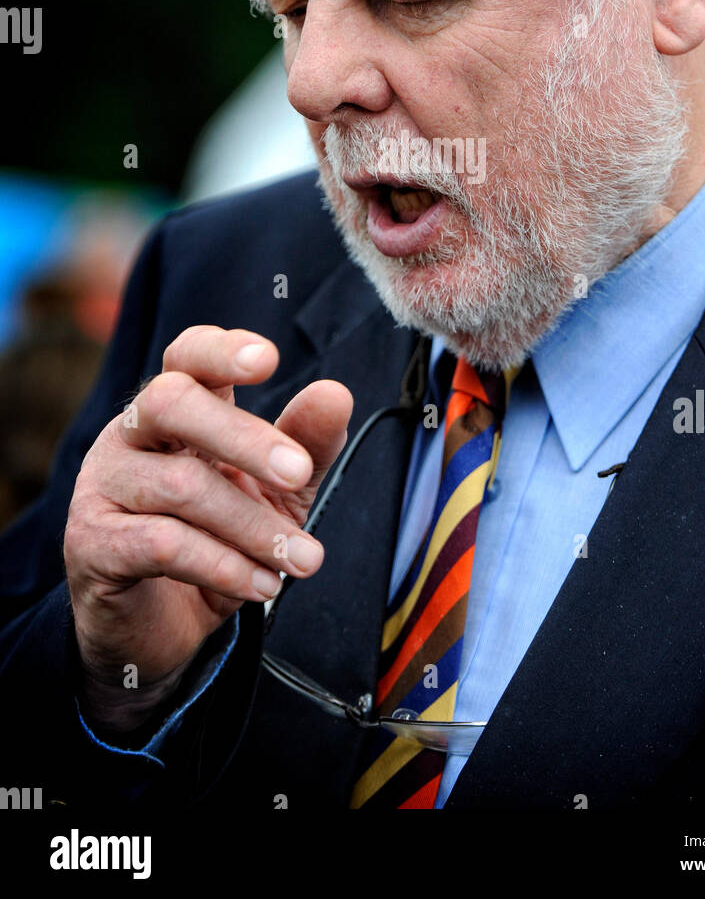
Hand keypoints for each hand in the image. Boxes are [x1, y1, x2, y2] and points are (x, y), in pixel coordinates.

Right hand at [63, 325, 351, 732]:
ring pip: (180, 484)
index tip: (269, 360)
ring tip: (303, 560)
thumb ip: (306, 445)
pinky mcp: (92, 543)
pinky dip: (224, 565)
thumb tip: (336, 394)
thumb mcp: (276, 493)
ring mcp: (103, 485)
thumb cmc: (216, 541)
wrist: (159, 629)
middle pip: (171, 401)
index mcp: (175, 411)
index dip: (221, 351)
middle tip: (298, 473)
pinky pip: (162, 544)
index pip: (186, 357)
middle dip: (244, 437)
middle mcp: (129, 435)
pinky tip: (262, 585)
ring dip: (253, 525)